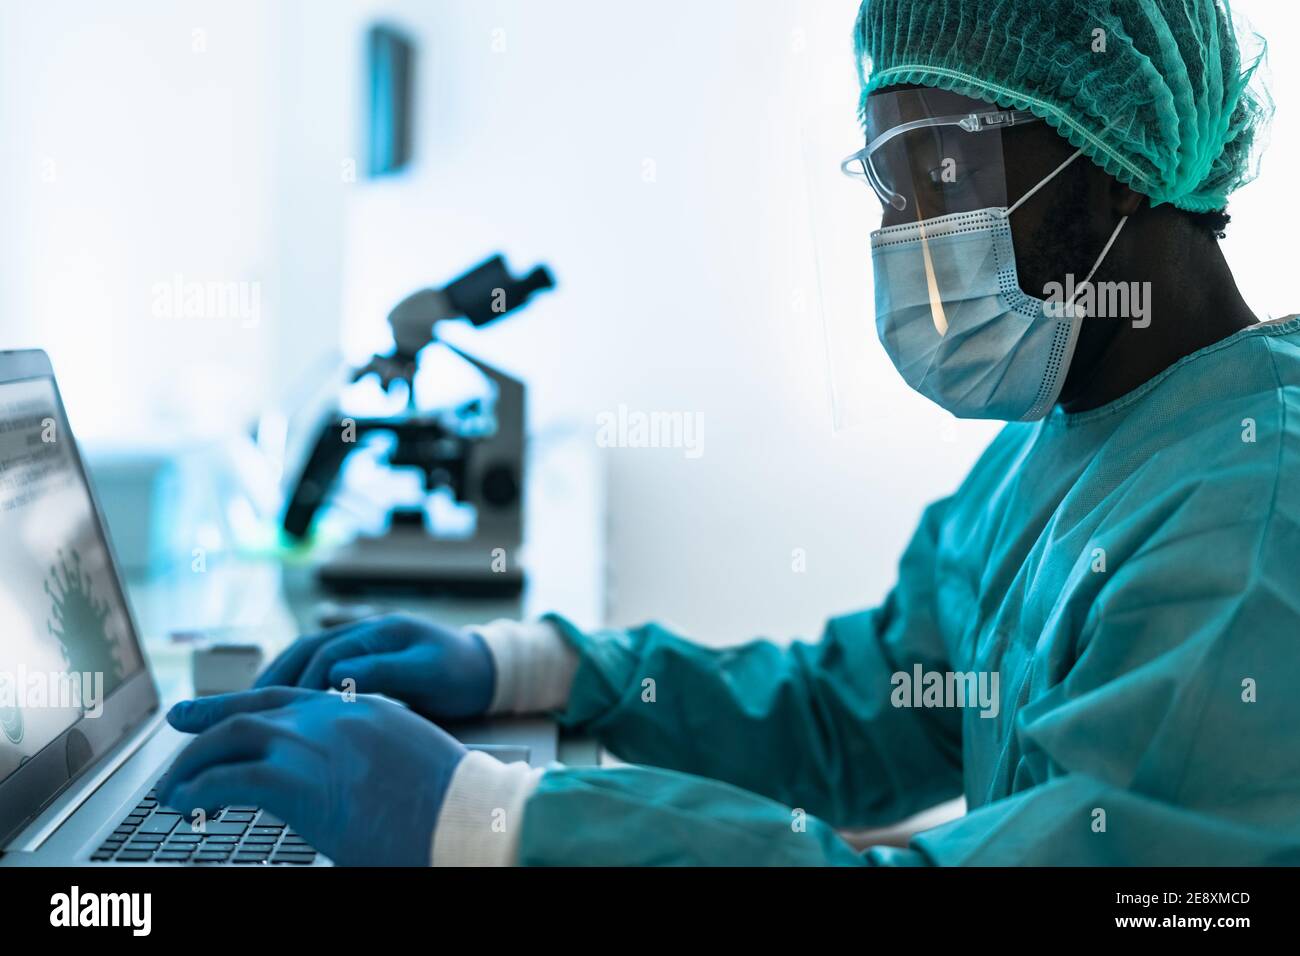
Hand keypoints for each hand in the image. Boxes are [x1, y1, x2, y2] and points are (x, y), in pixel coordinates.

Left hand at [158, 687, 467, 865]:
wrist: (468, 816)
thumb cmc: (449, 805)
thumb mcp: (406, 761)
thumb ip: (370, 757)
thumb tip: (350, 783)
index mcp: (362, 708)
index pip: (295, 695)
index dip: (254, 700)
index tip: (227, 708)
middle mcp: (332, 714)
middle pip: (256, 704)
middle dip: (210, 714)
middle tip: (179, 722)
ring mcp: (312, 742)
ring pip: (231, 736)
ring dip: (195, 761)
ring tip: (174, 787)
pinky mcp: (295, 780)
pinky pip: (226, 779)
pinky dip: (197, 789)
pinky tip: (185, 804)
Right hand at [254, 613, 494, 719]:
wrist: (486, 669)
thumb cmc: (462, 673)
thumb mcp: (428, 673)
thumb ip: (384, 671)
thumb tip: (334, 674)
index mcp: (381, 631)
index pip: (326, 654)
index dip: (302, 683)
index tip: (283, 713)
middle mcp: (366, 631)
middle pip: (307, 648)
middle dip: (276, 676)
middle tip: (247, 707)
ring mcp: (363, 643)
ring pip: (308, 655)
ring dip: (279, 676)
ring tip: (251, 704)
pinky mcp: (363, 659)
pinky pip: (319, 664)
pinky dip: (295, 679)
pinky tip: (279, 701)